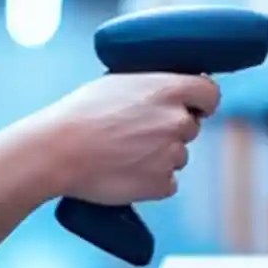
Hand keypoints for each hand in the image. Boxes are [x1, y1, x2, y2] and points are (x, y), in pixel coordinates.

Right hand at [36, 73, 220, 204]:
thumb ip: (148, 87)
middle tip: (138, 133)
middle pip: (190, 127)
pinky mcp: (161, 184)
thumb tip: (164, 91)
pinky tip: (125, 173)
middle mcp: (176, 121)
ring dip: (159, 157)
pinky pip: (167, 183)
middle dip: (171, 130)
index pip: (210, 93)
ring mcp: (171, 154)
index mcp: (168, 89)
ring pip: (177, 156)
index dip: (202, 101)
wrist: (56, 152)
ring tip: (122, 154)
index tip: (195, 107)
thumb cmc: (78, 115)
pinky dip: (152, 181)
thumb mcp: (115, 83)